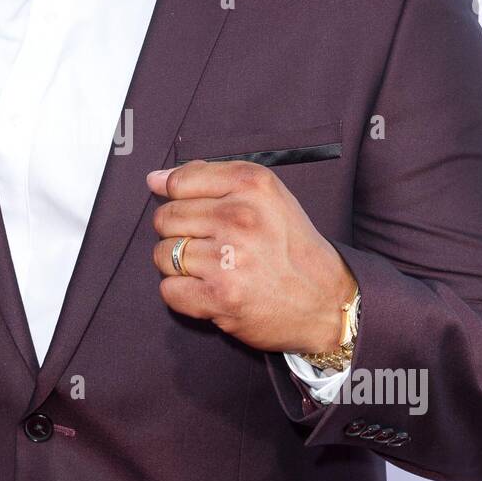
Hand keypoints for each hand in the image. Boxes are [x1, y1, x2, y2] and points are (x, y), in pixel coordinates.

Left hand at [146, 159, 354, 353]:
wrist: (327, 301)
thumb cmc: (291, 247)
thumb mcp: (266, 197)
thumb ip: (211, 180)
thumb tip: (155, 179)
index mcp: (252, 185)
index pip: (179, 182)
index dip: (177, 198)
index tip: (193, 211)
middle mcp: (240, 217)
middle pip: (166, 218)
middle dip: (179, 233)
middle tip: (209, 245)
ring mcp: (228, 258)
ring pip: (163, 254)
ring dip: (179, 265)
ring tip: (210, 268)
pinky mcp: (221, 297)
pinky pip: (169, 289)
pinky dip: (183, 293)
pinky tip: (207, 289)